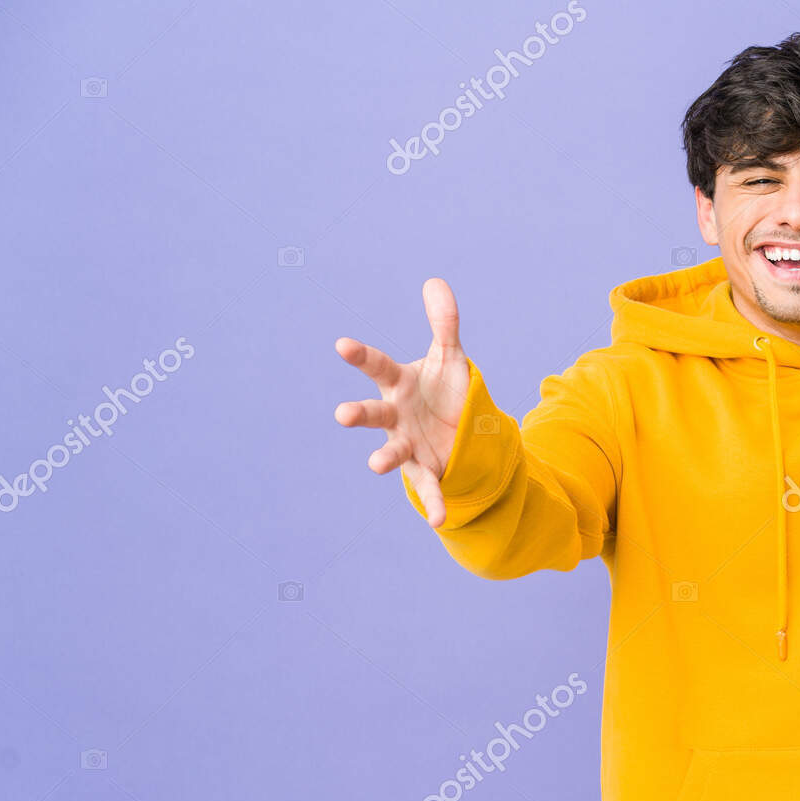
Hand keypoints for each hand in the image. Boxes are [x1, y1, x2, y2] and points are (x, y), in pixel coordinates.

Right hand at [334, 278, 469, 527]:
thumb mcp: (450, 357)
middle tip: (342, 415)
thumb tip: (435, 281)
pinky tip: (439, 519)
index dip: (360, 355)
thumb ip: (444, 324)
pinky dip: (433, 502)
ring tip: (375, 464)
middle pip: (373, 412)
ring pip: (391, 451)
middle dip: (358, 413)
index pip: (377, 365)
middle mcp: (395, 415)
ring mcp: (406, 443)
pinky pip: (428, 487)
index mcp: (398, 383)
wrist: (457, 429)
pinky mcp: (425, 468)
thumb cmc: (444, 389)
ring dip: (383, 457)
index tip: (342, 344)